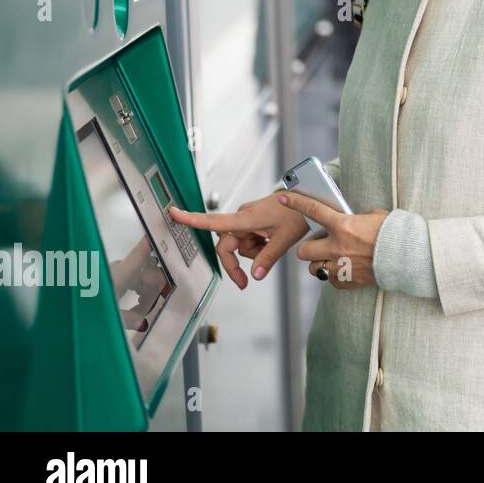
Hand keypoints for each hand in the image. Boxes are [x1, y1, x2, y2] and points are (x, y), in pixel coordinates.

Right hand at [169, 191, 309, 289]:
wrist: (311, 199)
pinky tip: (272, 240)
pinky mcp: (254, 220)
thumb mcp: (285, 239)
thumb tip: (254, 276)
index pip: (212, 221)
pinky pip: (249, 239)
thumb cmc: (298, 212)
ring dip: (253, 252)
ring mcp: (248, 218)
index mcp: (245, 219)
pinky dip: (258, 245)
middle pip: (227, 246)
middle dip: (236, 263)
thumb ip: (268, 258)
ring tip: (273, 243)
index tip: (172, 212)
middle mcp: (242, 217)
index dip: (191, 219)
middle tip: (245, 283)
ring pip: (240, 245)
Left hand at [282, 192, 389, 289]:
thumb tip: (344, 220)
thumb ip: (353, 219)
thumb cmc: (393, 233)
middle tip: (321, 244)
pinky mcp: (346, 281)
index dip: (296, 202)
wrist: (408, 257)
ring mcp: (341, 266)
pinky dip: (335, 274)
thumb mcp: (373, 217)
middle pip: (304, 250)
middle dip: (310, 247)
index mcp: (344, 226)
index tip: (284, 197)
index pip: (314, 210)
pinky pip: (330, 279)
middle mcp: (338, 247)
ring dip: (320, 262)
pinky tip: (346, 268)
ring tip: (334, 258)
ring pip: (313, 268)